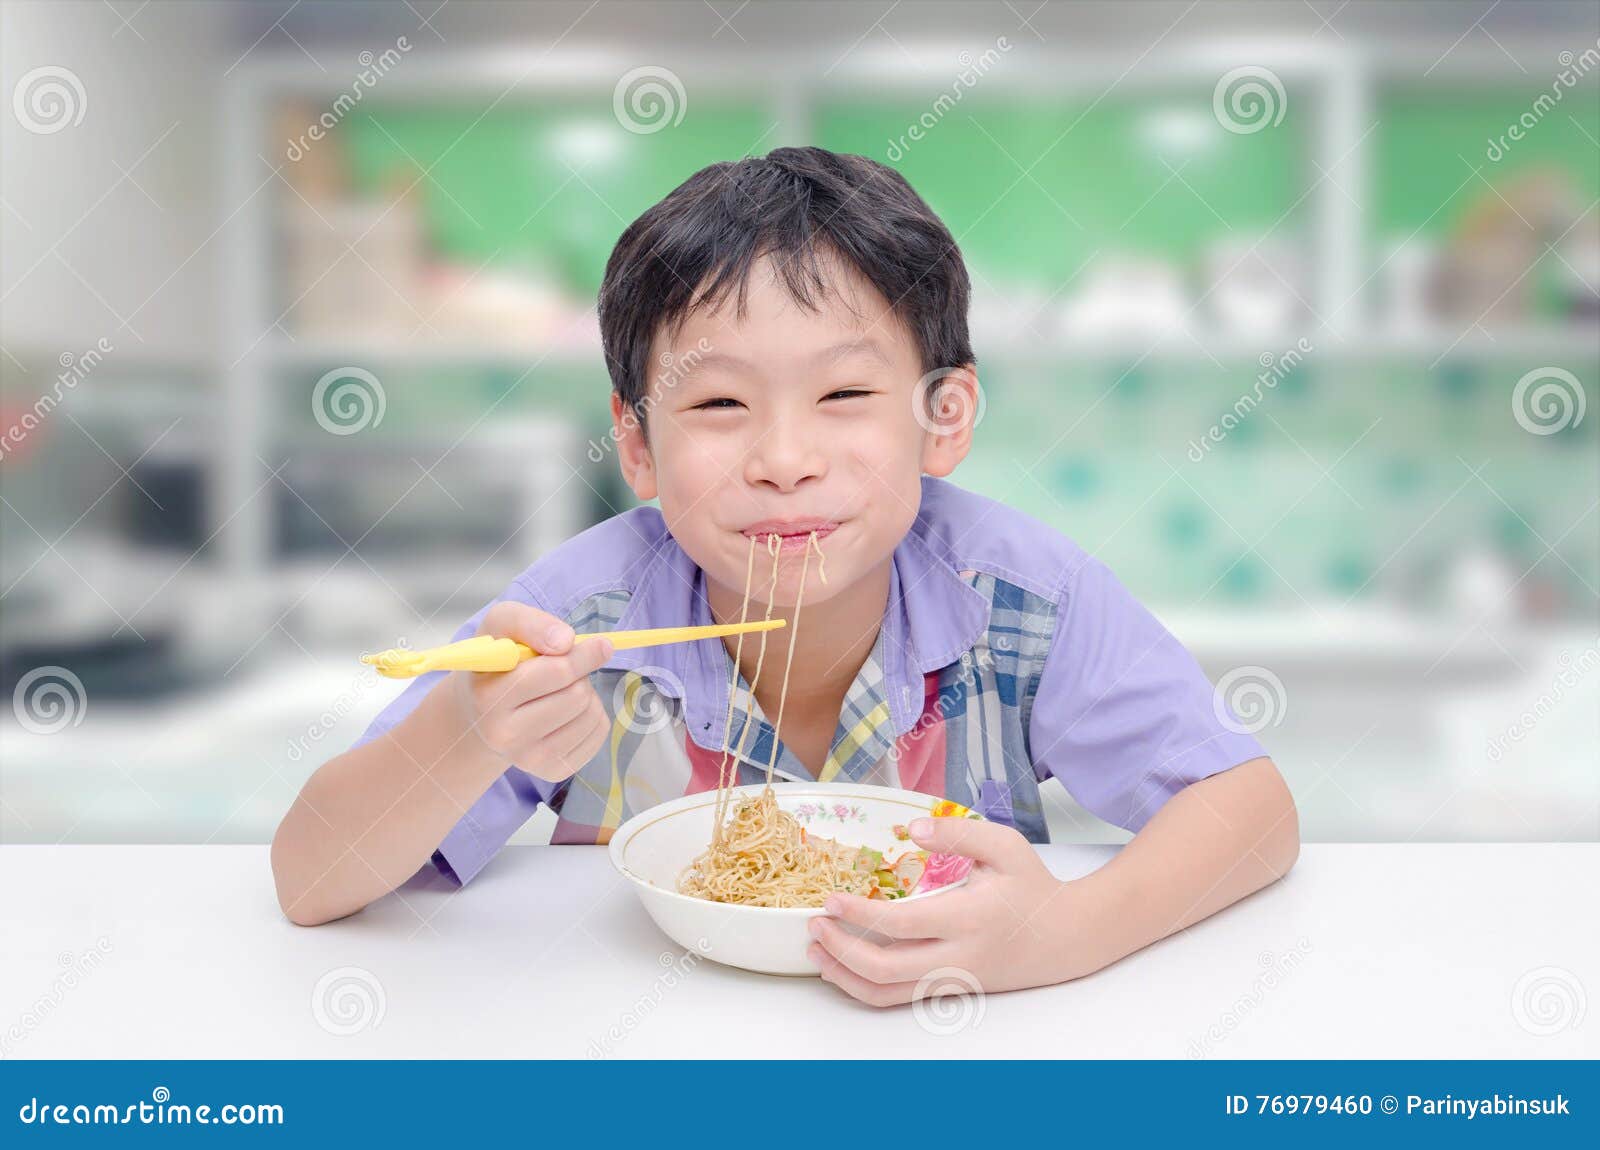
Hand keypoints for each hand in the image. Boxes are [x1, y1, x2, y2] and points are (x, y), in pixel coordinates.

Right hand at [447, 601, 614, 782]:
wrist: (479, 713)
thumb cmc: (496, 663)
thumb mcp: (500, 626)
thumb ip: (530, 623)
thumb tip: (566, 641)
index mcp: (489, 699)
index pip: (554, 674)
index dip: (583, 655)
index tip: (601, 645)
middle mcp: (506, 736)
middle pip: (577, 696)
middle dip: (579, 674)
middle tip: (564, 669)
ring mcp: (529, 759)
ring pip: (591, 715)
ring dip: (586, 693)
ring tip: (562, 689)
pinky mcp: (552, 771)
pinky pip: (598, 734)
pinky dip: (593, 715)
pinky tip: (570, 710)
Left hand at [806, 816, 1112, 1006]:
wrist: (1065, 938)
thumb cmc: (1032, 887)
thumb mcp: (1004, 846)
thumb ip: (958, 833)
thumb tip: (913, 829)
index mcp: (969, 918)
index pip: (902, 926)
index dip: (859, 915)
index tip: (829, 900)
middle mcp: (957, 957)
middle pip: (885, 969)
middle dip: (840, 950)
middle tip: (814, 926)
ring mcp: (951, 980)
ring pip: (887, 994)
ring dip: (845, 976)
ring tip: (817, 951)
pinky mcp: (948, 990)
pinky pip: (898, 999)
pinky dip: (864, 988)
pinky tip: (844, 968)